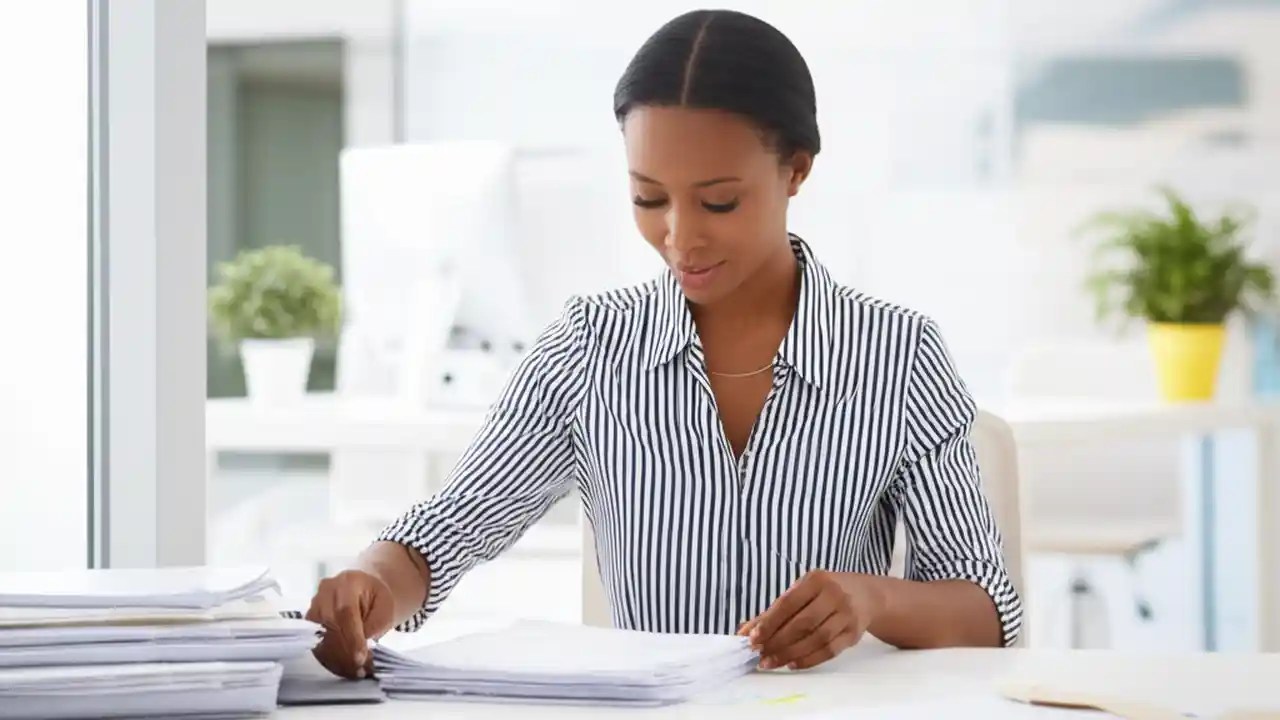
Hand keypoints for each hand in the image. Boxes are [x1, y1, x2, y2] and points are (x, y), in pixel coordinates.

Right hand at [306, 569, 396, 678]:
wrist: (364, 591)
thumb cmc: (377, 598)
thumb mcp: (385, 607)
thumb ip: (374, 624)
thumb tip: (363, 646)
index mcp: (347, 582)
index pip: (346, 611)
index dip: (352, 637)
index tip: (361, 658)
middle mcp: (325, 592)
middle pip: (330, 625)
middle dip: (346, 651)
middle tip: (360, 669)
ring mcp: (315, 606)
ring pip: (320, 636)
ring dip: (338, 658)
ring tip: (355, 671)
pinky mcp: (310, 622)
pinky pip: (317, 643)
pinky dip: (331, 658)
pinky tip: (345, 668)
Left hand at [739, 570, 883, 670]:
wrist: (867, 595)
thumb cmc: (826, 592)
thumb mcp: (802, 591)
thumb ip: (775, 611)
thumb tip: (745, 631)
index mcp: (816, 580)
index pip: (788, 604)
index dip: (769, 623)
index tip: (752, 638)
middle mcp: (834, 595)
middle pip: (802, 623)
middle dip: (777, 641)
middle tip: (759, 655)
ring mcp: (846, 615)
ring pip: (816, 639)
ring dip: (790, 654)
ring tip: (771, 662)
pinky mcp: (853, 633)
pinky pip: (829, 650)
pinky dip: (809, 660)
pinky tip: (793, 663)